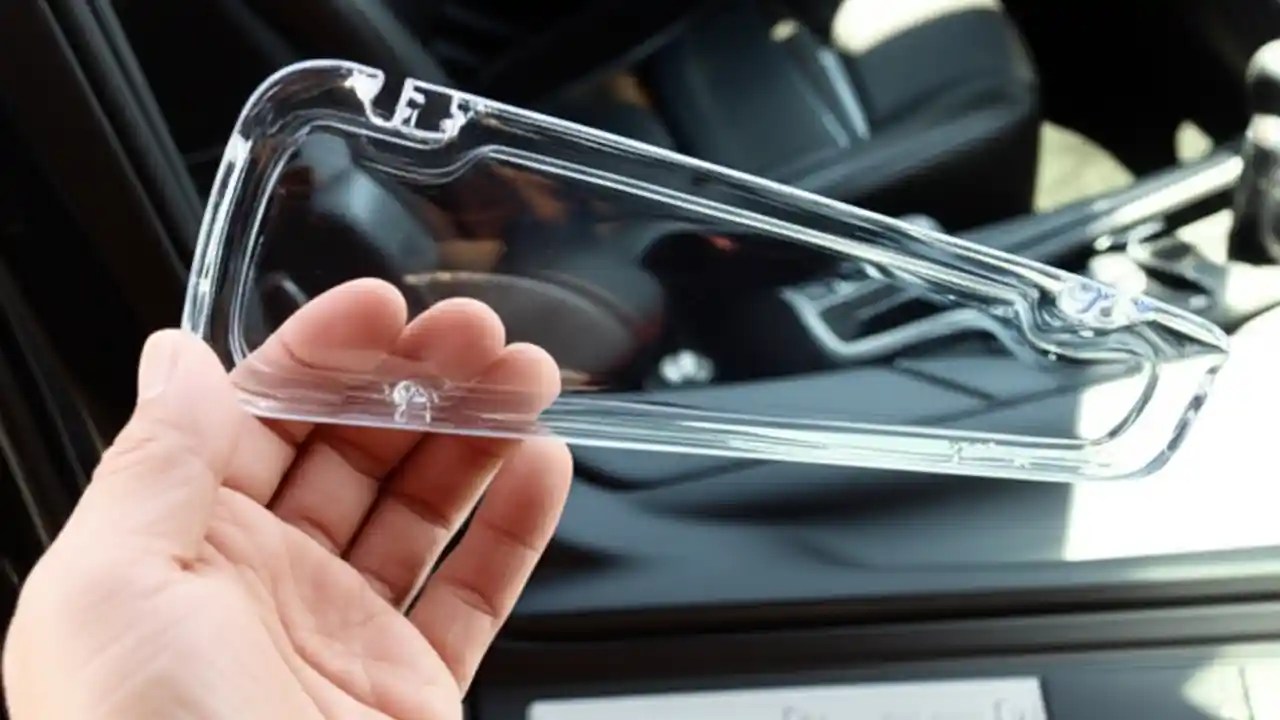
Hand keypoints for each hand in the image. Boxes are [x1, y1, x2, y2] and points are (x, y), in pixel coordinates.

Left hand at [2, 279, 570, 718]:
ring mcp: (344, 631)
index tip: (382, 305)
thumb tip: (172, 357)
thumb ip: (153, 462)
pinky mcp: (412, 682)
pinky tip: (542, 471)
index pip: (259, 415)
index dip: (322, 352)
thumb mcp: (108, 590)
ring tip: (526, 381)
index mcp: (178, 548)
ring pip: (425, 505)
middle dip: (416, 380)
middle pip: (354, 449)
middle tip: (478, 335)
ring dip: (478, 434)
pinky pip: (476, 590)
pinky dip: (517, 529)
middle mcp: (263, 581)